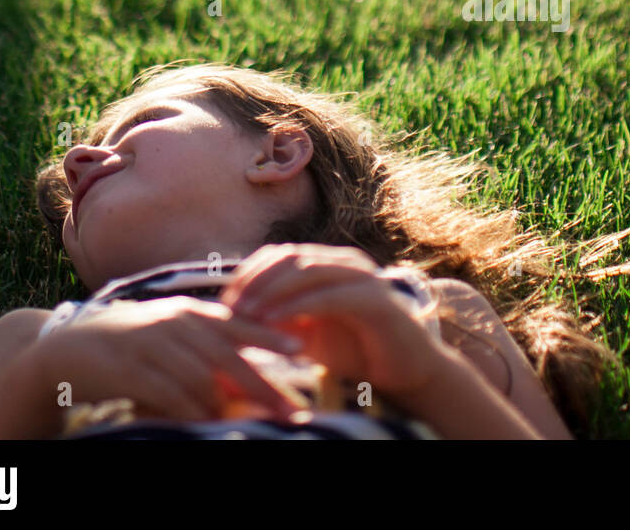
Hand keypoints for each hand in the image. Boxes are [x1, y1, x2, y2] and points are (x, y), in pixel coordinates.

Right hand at [25, 296, 308, 421]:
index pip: (239, 323)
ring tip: (251, 425)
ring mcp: (151, 345)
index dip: (271, 335)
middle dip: (265, 385)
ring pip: (202, 379)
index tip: (303, 349)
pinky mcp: (128, 370)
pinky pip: (170, 395)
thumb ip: (206, 348)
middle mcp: (174, 324)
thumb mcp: (170, 336)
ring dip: (227, 406)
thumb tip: (249, 374)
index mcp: (189, 312)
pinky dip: (191, 412)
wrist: (65, 350)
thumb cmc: (129, 344)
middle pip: (229, 356)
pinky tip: (206, 424)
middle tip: (293, 410)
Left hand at [219, 243, 452, 400]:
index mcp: (329, 264)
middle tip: (230, 308)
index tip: (225, 301)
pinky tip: (276, 321)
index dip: (249, 274)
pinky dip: (298, 306)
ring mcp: (363, 277)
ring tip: (248, 314)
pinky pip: (330, 295)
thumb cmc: (354, 351)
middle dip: (255, 281)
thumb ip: (279, 317)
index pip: (280, 256)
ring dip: (272, 290)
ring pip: (308, 269)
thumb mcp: (308, 332)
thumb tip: (236, 315)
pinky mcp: (376, 299)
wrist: (404, 372)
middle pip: (290, 257)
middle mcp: (345, 263)